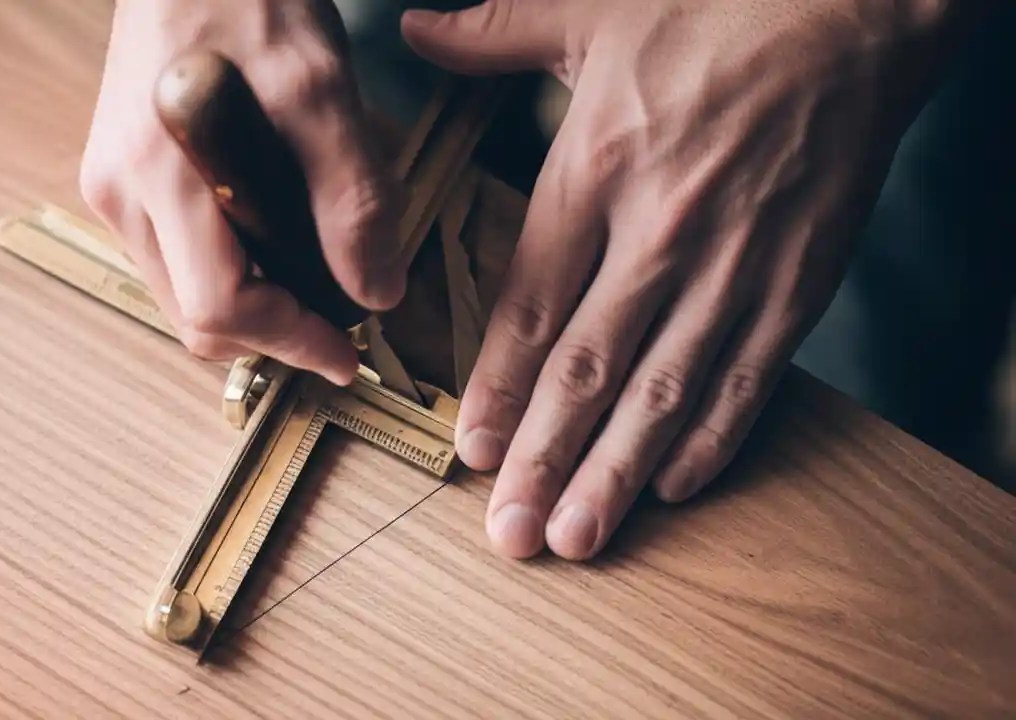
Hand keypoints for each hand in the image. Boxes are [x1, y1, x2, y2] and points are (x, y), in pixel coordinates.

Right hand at [80, 0, 403, 384]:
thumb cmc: (251, 0)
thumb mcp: (322, 92)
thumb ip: (352, 198)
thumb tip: (375, 292)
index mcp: (159, 176)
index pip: (219, 304)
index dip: (289, 341)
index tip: (345, 355)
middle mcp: (120, 195)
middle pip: (194, 315)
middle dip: (269, 333)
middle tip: (335, 322)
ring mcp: (112, 188)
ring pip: (181, 292)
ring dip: (248, 306)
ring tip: (310, 276)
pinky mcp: (119, 176)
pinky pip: (173, 255)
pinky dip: (225, 269)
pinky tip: (269, 238)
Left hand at [403, 0, 956, 558]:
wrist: (858, 6)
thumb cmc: (719, 6)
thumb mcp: (590, 8)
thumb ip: (492, 37)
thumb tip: (410, 32)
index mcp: (597, 166)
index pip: (531, 301)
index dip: (500, 386)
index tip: (474, 450)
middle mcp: (661, 229)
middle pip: (590, 366)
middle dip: (546, 458)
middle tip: (512, 535)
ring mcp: (736, 262)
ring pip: (667, 389)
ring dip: (618, 471)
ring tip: (579, 536)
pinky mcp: (800, 279)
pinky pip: (750, 375)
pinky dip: (714, 436)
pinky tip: (676, 485)